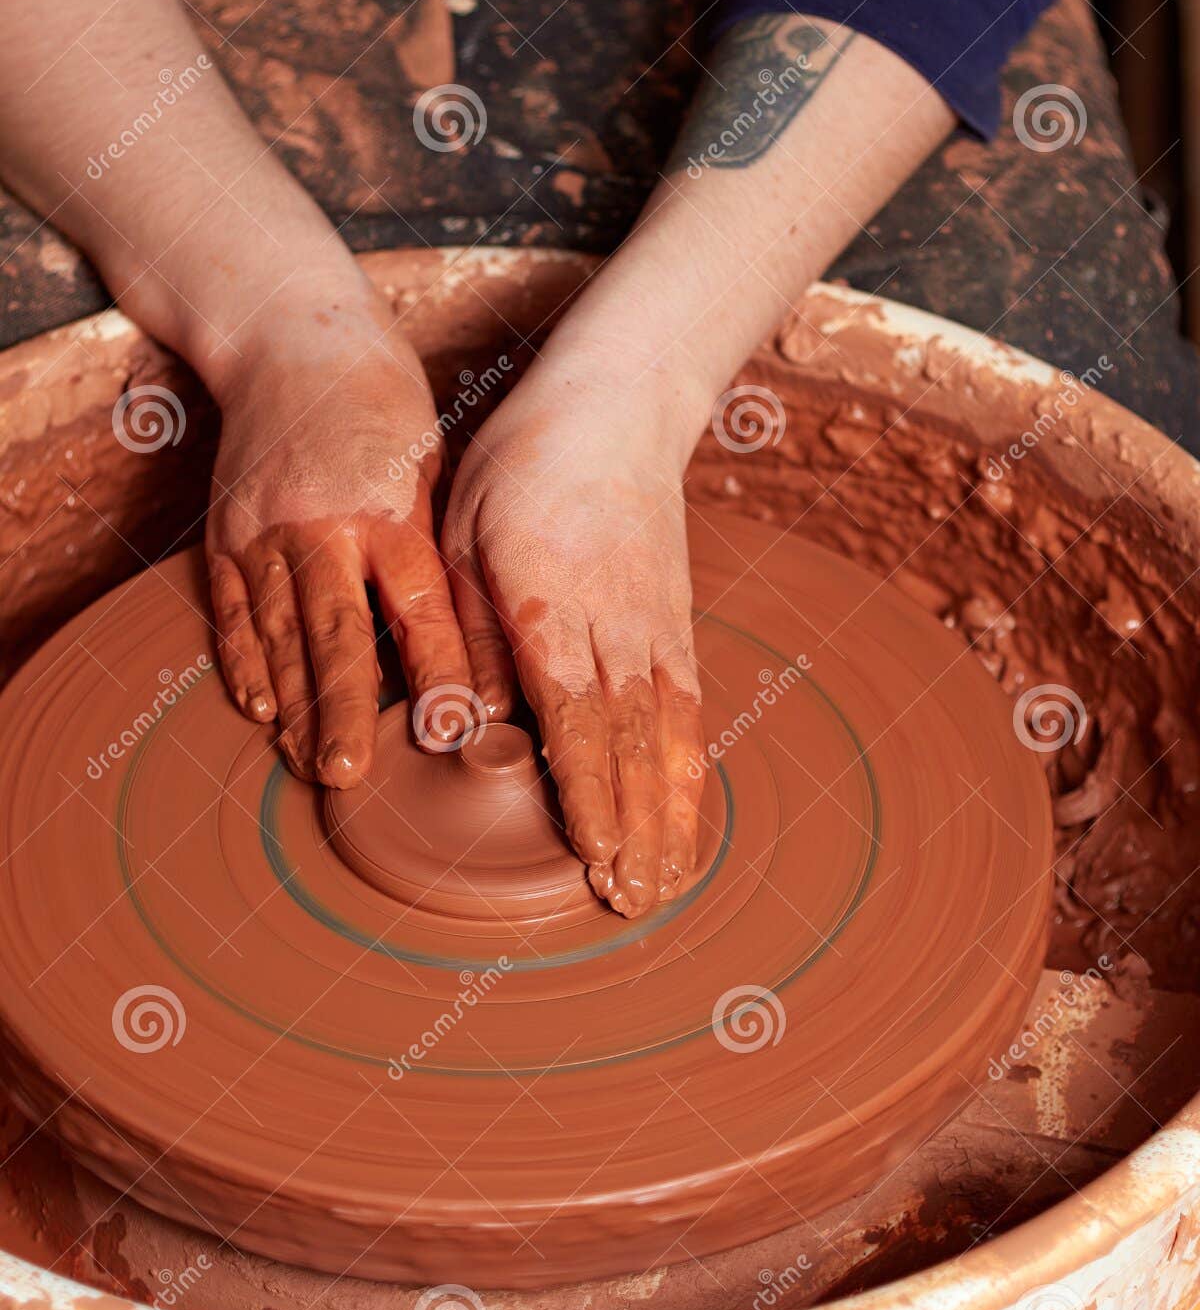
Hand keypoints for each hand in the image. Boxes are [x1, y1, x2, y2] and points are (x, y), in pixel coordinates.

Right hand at [205, 301, 488, 787]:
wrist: (292, 339)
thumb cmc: (384, 408)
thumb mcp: (430, 468)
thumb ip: (433, 552)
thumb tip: (460, 644)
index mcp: (389, 507)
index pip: (417, 607)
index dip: (434, 673)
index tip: (450, 730)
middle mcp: (320, 524)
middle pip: (334, 636)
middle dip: (341, 711)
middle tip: (347, 774)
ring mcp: (262, 531)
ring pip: (277, 635)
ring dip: (292, 707)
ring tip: (307, 764)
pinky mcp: (223, 533)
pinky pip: (229, 612)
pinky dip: (243, 663)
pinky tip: (257, 709)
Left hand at [441, 352, 705, 916]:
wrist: (612, 406)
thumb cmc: (518, 468)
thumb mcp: (463, 535)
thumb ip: (470, 634)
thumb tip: (463, 726)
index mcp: (552, 605)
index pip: (576, 718)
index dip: (590, 795)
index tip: (596, 859)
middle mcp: (616, 625)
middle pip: (633, 744)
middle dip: (636, 830)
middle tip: (634, 903)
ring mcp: (657, 625)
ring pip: (671, 734)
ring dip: (671, 814)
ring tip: (667, 882)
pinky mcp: (677, 620)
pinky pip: (690, 704)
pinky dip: (693, 765)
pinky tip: (691, 809)